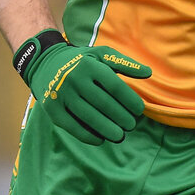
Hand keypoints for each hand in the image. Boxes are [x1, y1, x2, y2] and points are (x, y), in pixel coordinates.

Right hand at [18, 33, 151, 144]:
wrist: (45, 62)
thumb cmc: (82, 60)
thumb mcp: (102, 55)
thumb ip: (125, 64)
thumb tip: (148, 73)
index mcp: (90, 65)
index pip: (114, 86)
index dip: (129, 100)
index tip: (139, 111)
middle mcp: (74, 78)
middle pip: (103, 103)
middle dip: (120, 117)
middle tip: (131, 125)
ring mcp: (61, 94)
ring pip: (88, 116)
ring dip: (107, 129)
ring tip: (120, 136)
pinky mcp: (52, 108)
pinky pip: (71, 126)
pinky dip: (87, 135)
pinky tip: (100, 140)